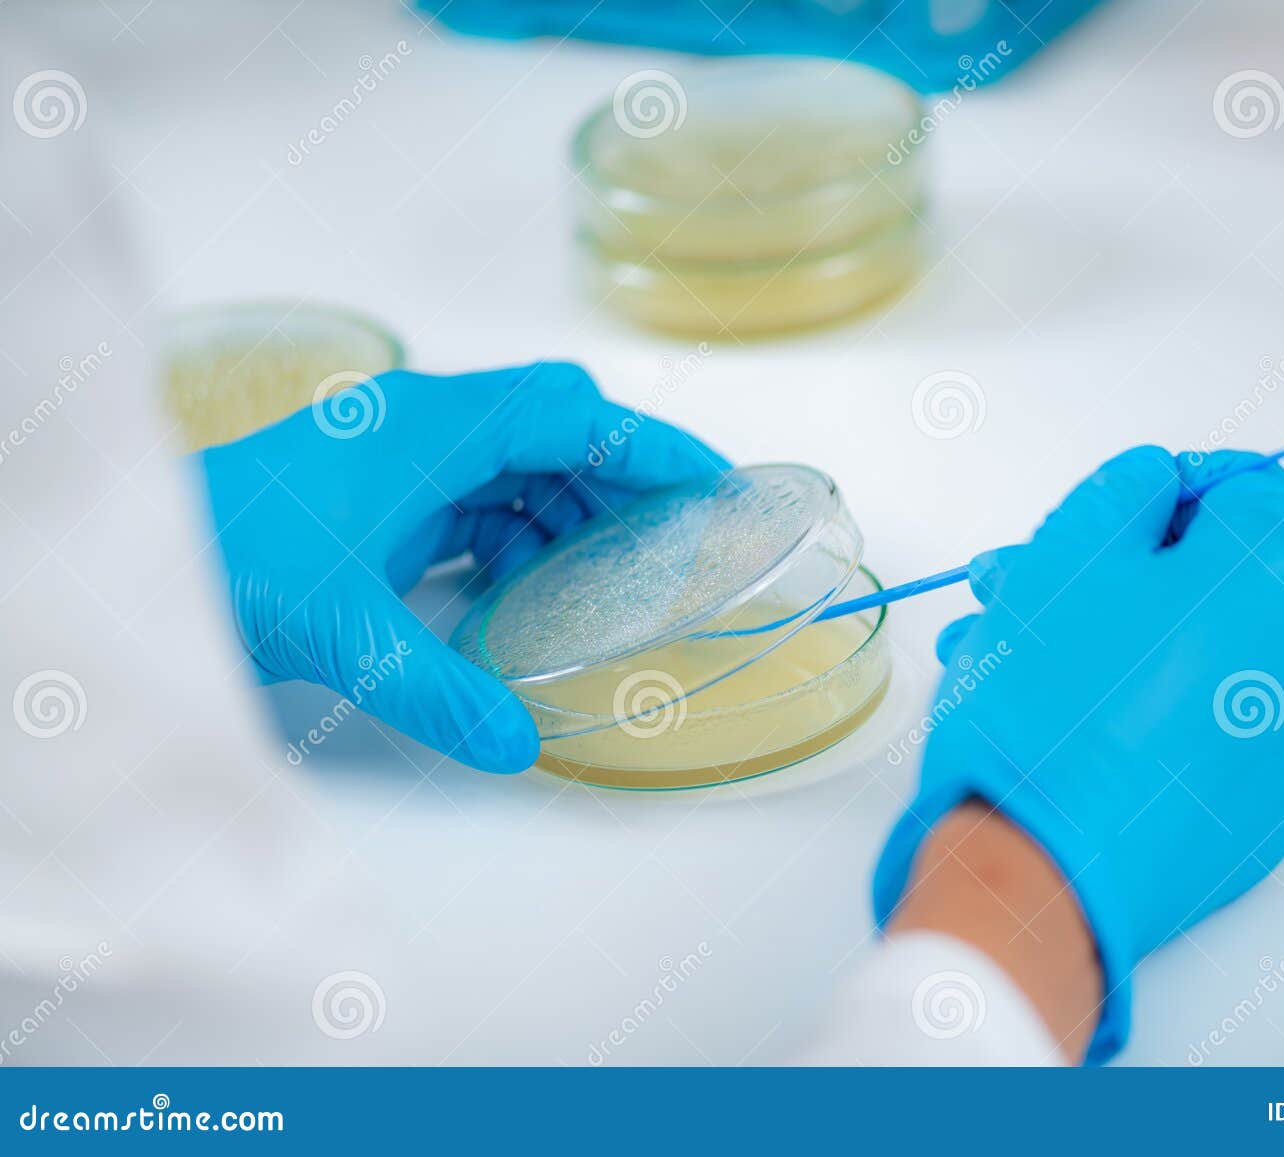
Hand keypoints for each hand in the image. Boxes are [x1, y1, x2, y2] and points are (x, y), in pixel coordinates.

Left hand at [199, 361, 726, 772]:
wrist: (138, 554)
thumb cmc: (230, 560)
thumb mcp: (344, 634)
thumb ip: (440, 692)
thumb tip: (520, 746)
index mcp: (432, 429)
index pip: (572, 413)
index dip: (651, 445)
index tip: (713, 483)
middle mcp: (424, 427)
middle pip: (555, 430)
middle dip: (621, 481)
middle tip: (677, 542)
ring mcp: (400, 457)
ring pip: (517, 465)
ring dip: (569, 511)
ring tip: (612, 576)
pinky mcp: (380, 493)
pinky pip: (477, 499)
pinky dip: (517, 535)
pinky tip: (526, 590)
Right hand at [873, 446, 1283, 1060]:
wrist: (1036, 875)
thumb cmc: (1044, 706)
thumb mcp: (1066, 556)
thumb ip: (1125, 490)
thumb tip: (1161, 485)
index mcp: (1264, 591)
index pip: (1253, 492)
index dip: (1178, 486)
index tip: (1114, 513)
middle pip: (1221, 585)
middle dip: (1120, 575)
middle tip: (1024, 590)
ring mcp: (1283, 758)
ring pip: (1204, 666)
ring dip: (1120, 647)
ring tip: (1016, 664)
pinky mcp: (1253, 828)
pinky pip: (1205, 744)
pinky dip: (1148, 723)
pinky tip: (1068, 734)